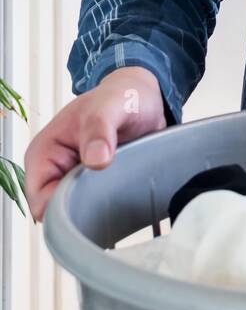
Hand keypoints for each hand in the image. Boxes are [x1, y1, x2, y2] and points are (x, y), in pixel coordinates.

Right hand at [23, 67, 166, 222]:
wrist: (140, 98)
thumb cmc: (119, 97)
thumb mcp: (109, 106)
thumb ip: (100, 129)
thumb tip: (96, 159)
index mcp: (43, 153)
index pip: (40, 201)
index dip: (64, 207)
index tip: (93, 197)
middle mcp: (53, 171)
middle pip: (59, 213)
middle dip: (83, 209)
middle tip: (112, 191)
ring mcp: (72, 180)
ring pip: (77, 213)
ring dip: (98, 207)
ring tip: (119, 187)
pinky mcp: (91, 186)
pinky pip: (94, 208)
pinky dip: (107, 204)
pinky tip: (123, 193)